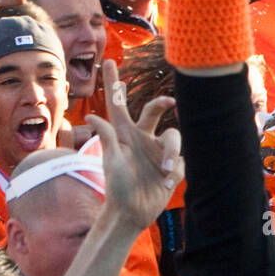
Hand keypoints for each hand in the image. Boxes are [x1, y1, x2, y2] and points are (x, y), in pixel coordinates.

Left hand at [85, 58, 182, 232]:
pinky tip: (164, 185)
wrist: (132, 214)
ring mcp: (158, 151)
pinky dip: (174, 172)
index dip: (113, 82)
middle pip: (155, 110)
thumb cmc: (117, 189)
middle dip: (162, 103)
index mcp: (125, 134)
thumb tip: (93, 115)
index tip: (107, 61)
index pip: (118, 104)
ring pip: (174, 136)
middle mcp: (142, 138)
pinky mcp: (172, 165)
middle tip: (169, 103)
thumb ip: (107, 138)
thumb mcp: (111, 163)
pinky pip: (181, 160)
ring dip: (171, 153)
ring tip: (164, 172)